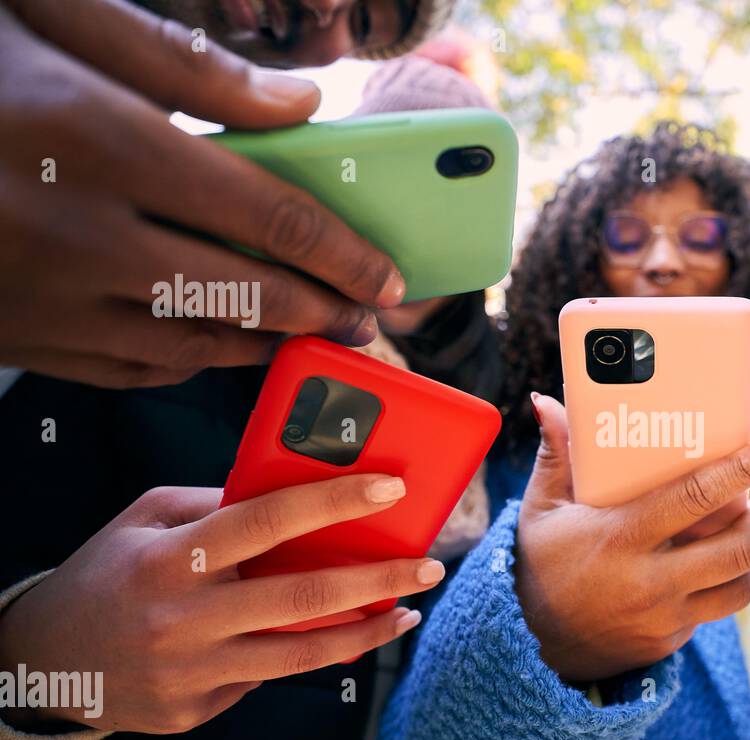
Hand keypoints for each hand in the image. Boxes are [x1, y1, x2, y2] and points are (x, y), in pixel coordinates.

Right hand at [0, 0, 405, 387]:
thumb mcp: (54, 14)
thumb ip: (182, 64)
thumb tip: (298, 107)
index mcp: (99, 140)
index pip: (267, 214)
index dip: (342, 253)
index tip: (385, 275)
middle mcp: (75, 231)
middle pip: (241, 292)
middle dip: (317, 312)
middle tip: (363, 321)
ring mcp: (38, 295)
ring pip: (188, 343)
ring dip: (261, 346)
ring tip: (306, 337)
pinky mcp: (13, 334)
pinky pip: (124, 367)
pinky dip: (185, 361)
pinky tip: (217, 345)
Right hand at [0, 474, 443, 733]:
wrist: (42, 663)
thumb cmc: (107, 575)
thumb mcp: (145, 519)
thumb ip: (216, 502)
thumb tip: (296, 490)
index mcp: (169, 559)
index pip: (266, 521)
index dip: (334, 502)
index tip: (391, 489)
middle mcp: (183, 619)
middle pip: (303, 598)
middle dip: (379, 581)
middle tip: (430, 567)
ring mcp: (191, 673)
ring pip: (301, 656)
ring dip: (365, 633)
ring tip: (405, 611)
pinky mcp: (196, 711)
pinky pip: (264, 679)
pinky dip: (298, 656)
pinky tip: (318, 639)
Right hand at [514, 393, 749, 682]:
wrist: (530, 645)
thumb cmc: (540, 566)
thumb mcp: (540, 510)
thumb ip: (555, 456)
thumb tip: (548, 403)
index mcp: (621, 536)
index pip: (696, 497)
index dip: (744, 470)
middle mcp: (649, 580)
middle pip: (739, 550)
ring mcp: (664, 616)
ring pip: (741, 588)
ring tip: (742, 537)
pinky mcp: (670, 640)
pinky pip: (714, 611)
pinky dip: (722, 585)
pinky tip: (708, 568)